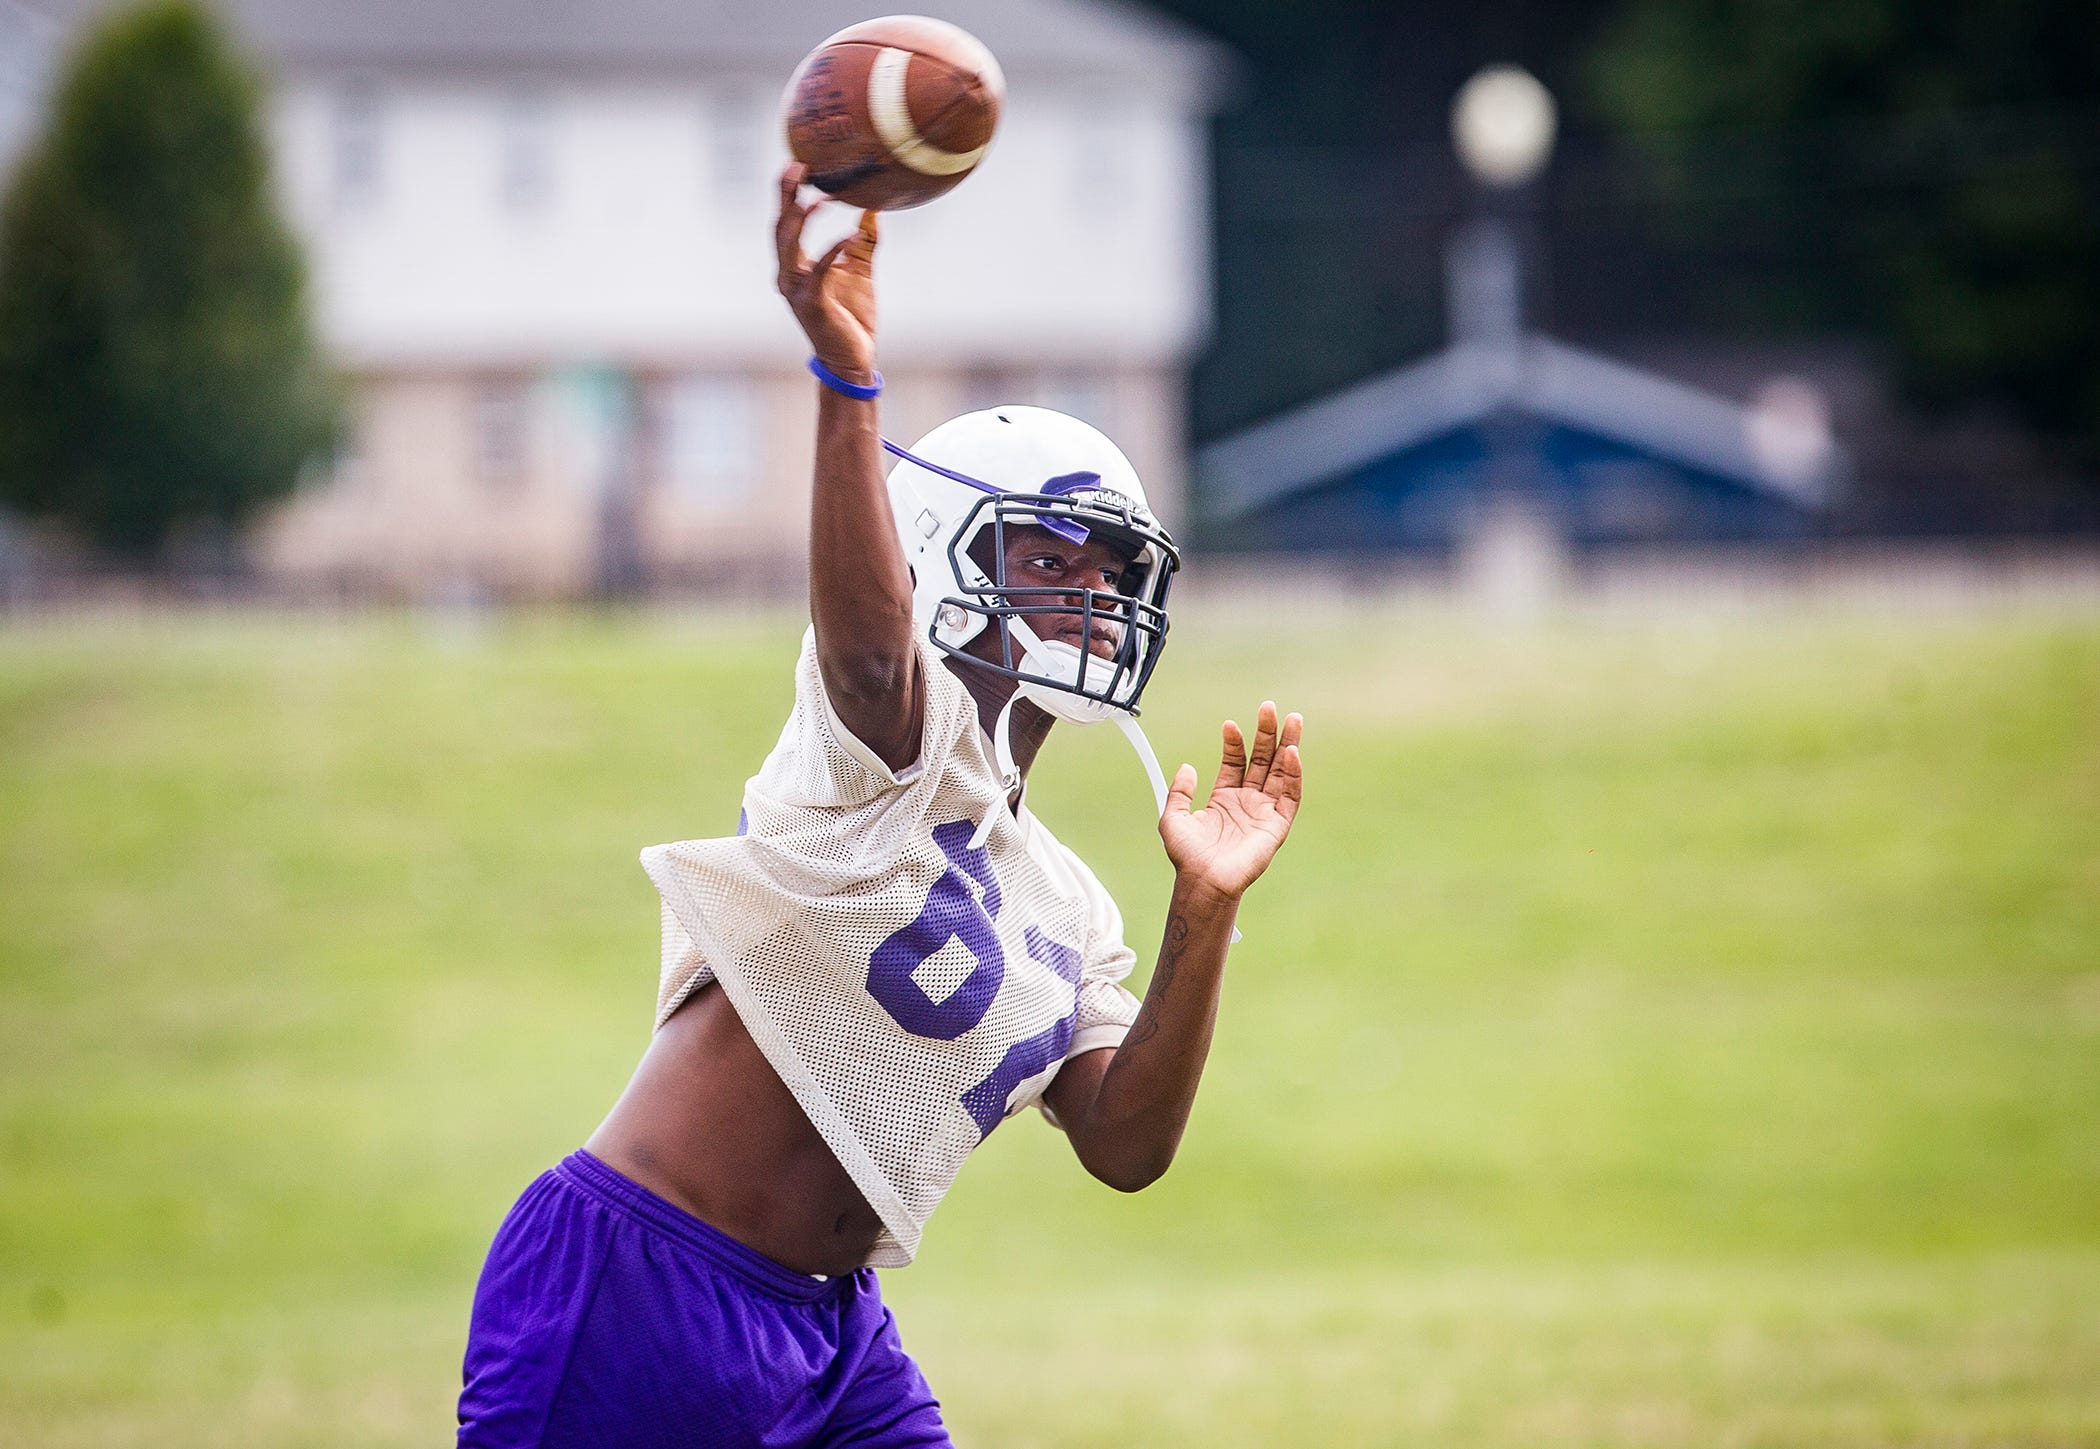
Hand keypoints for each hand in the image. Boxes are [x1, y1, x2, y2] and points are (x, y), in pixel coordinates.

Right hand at [775, 165, 877, 383]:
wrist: (852, 359)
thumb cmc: (852, 316)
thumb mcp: (859, 269)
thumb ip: (863, 240)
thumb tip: (874, 207)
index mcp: (795, 266)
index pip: (786, 223)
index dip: (789, 193)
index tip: (800, 163)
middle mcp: (788, 275)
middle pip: (781, 228)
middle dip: (786, 196)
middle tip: (797, 165)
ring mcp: (797, 291)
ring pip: (790, 246)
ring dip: (802, 219)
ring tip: (817, 195)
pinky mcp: (813, 305)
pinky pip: (820, 272)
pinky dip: (833, 251)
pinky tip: (849, 234)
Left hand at [1159, 701, 1302, 902]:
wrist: (1203, 881)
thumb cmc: (1188, 857)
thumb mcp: (1173, 818)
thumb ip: (1179, 791)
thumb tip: (1187, 767)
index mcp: (1225, 799)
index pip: (1235, 762)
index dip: (1234, 743)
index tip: (1230, 725)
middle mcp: (1247, 802)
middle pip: (1262, 761)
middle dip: (1267, 734)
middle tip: (1270, 708)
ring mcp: (1264, 812)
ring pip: (1280, 772)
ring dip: (1286, 745)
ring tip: (1292, 720)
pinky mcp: (1277, 825)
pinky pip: (1290, 796)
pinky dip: (1293, 775)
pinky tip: (1291, 753)